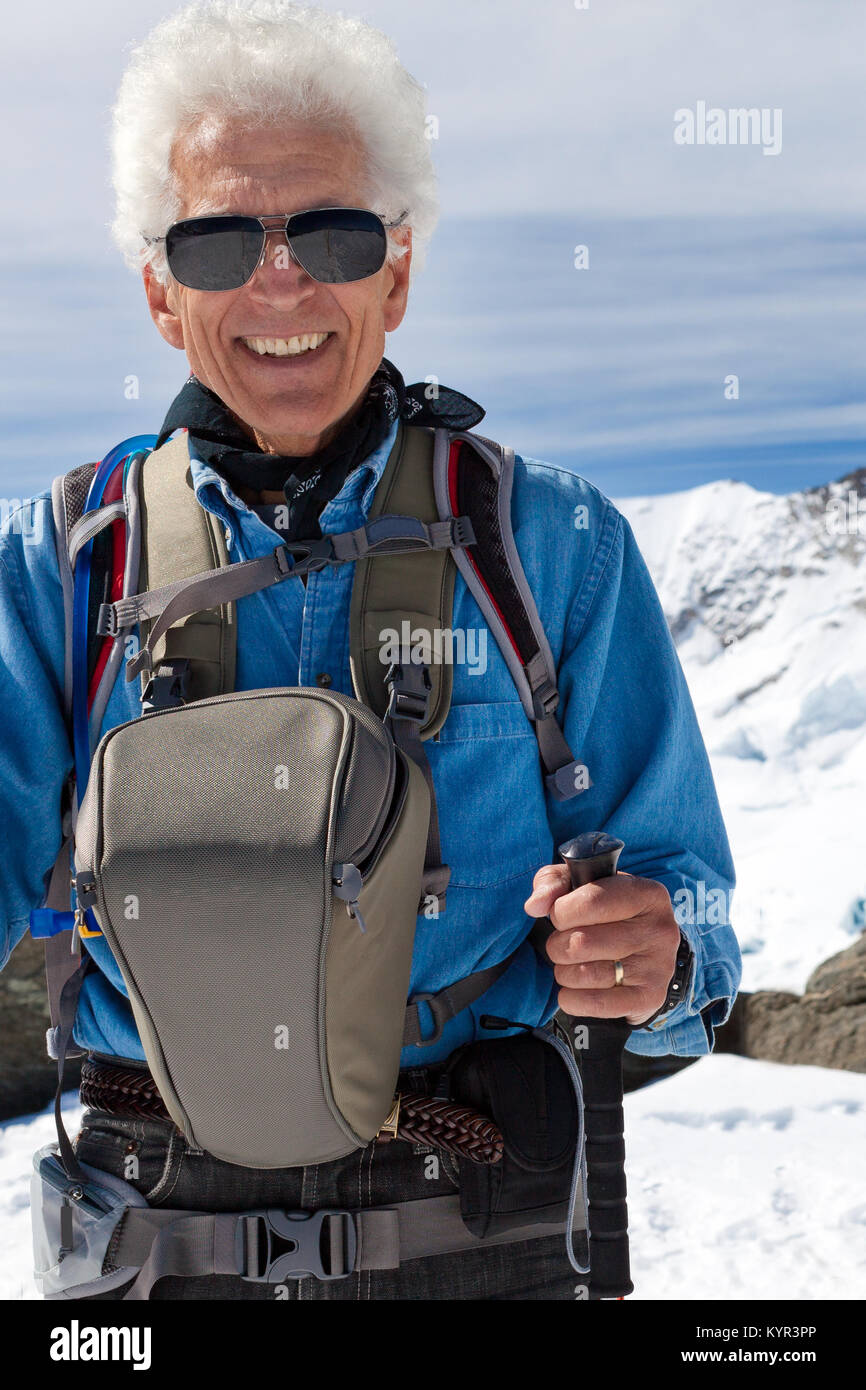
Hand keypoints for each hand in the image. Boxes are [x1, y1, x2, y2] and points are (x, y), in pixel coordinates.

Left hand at [523, 866, 680, 1025]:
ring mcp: (658, 965)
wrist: (643, 953)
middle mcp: (659, 929)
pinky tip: (575, 990)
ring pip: (583, 974)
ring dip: (564, 971)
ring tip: (572, 964)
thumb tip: (535, 905)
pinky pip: (596, 1003)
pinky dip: (573, 999)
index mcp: (646, 893)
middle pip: (581, 942)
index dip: (561, 911)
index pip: (590, 901)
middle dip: (558, 944)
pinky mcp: (650, 997)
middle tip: (564, 943)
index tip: (561, 916)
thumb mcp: (581, 885)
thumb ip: (553, 882)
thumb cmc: (607, 913)